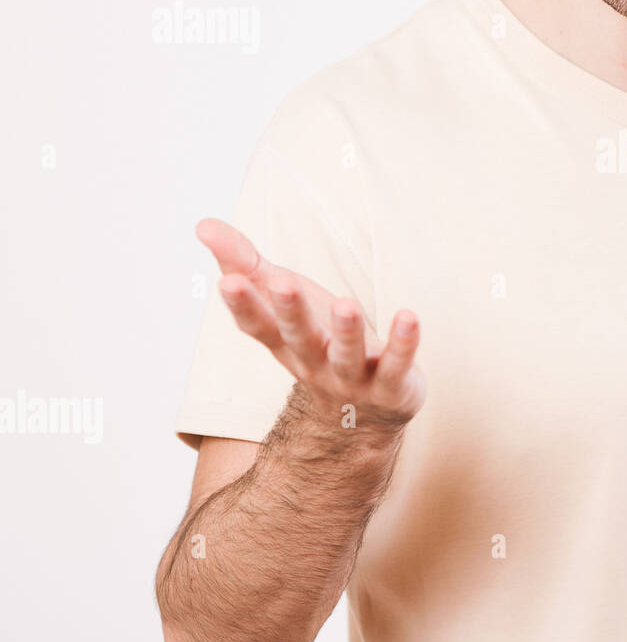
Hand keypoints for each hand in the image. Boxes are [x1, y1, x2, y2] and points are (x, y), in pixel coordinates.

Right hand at [195, 217, 425, 435]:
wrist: (361, 416)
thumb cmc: (316, 341)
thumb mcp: (281, 300)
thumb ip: (244, 263)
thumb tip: (203, 225)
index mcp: (284, 343)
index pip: (258, 325)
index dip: (243, 305)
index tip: (228, 280)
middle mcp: (314, 362)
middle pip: (299, 338)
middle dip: (291, 312)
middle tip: (282, 283)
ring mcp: (352, 378)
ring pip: (347, 355)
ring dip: (347, 331)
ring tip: (346, 304)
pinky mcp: (391, 385)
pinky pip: (397, 364)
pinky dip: (403, 343)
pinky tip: (408, 316)